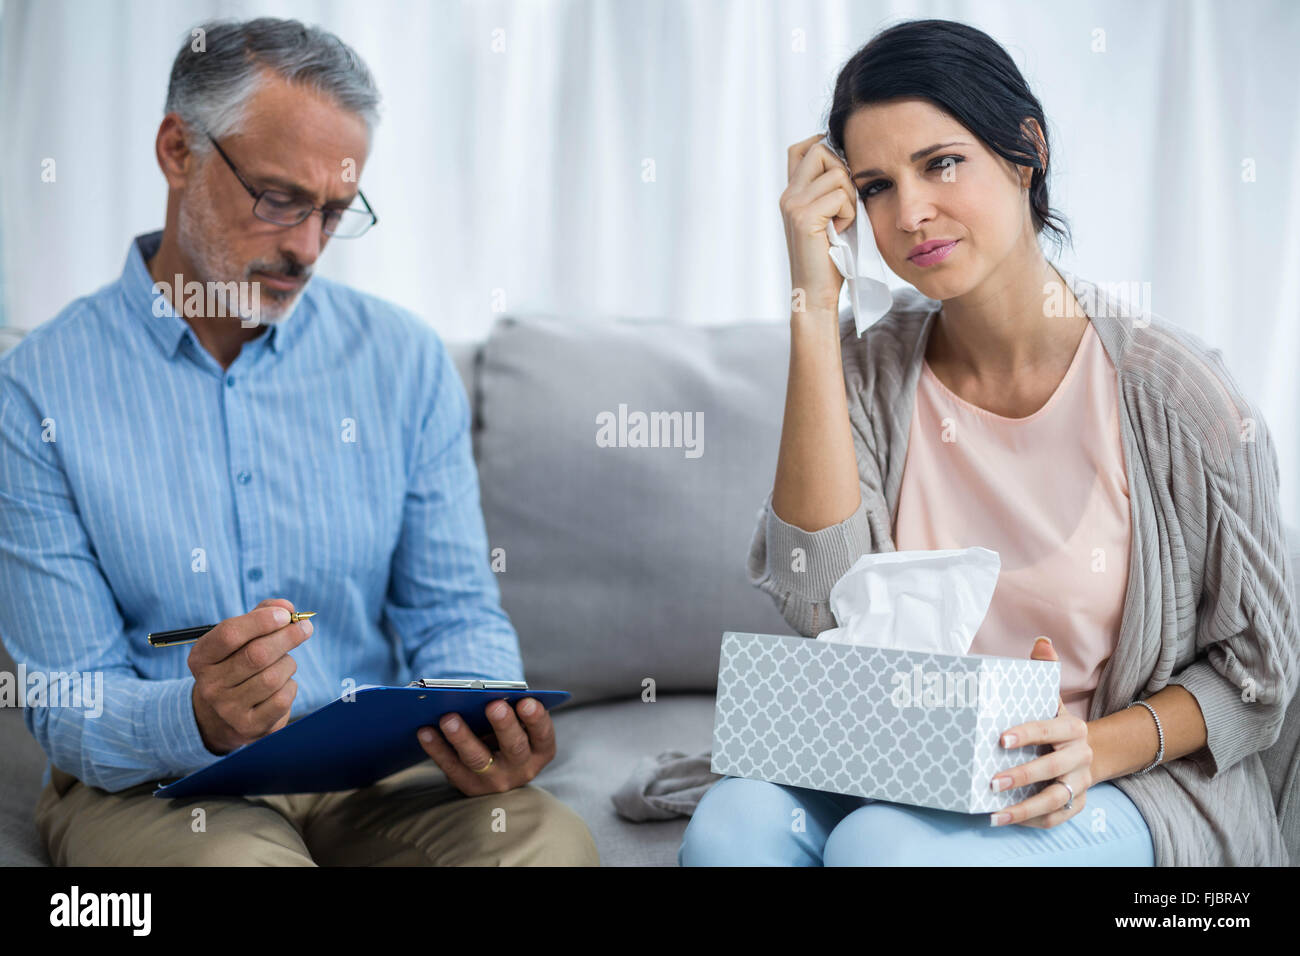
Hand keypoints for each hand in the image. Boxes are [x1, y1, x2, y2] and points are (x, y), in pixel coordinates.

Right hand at [189, 598, 311, 754]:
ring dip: (288, 664)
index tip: (286, 615)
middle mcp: (209, 685)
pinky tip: (282, 685)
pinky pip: (283, 698)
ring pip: (273, 676)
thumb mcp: (240, 638)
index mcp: (201, 658)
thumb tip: (287, 608)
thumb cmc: (238, 664)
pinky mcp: (250, 727)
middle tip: (305, 628)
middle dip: (287, 637)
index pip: (229, 634)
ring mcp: (228, 709)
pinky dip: (290, 686)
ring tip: (284, 664)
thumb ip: (261, 614)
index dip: (262, 621)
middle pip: (256, 655)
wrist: (223, 715)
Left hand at [416, 697, 556, 794]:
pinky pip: (451, 767)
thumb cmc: (508, 734)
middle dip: (503, 725)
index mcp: (540, 749)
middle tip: (493, 705)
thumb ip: (512, 711)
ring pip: (478, 760)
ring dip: (462, 737)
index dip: (536, 718)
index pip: (543, 734)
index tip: (526, 701)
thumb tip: (487, 693)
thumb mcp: (520, 726)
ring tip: (448, 718)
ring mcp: (495, 781)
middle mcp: (522, 768)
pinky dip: (436, 748)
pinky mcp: (469, 787)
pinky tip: (424, 731)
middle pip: (514, 748)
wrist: (497, 771)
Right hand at [781, 132, 859, 315]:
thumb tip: (850, 163)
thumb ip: (830, 191)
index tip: (840, 168)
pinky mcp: (804, 217)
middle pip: (821, 150)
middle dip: (843, 172)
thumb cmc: (829, 258)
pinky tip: (839, 232)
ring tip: (841, 222)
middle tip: (844, 204)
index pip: (802, 148)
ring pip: (837, 174)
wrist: (815, 291)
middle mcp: (788, 195)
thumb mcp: (829, 217)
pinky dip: (848, 214)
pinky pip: (840, 197)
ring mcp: (793, 204)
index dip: (822, 145)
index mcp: (792, 193)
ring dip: (849, 199)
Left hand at [988, 637, 1092, 828]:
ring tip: (996, 814)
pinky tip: (1008, 818)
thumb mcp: (1051, 697)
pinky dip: (1034, 821)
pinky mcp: (1078, 803)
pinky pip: (1057, 817)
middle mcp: (1081, 757)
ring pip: (1056, 799)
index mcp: (1072, 728)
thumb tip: (1041, 642)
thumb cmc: (1055, 722)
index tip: (1000, 739)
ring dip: (1025, 808)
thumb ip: (1044, 670)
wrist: (1087, 750)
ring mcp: (1080, 782)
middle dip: (1022, 775)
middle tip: (992, 780)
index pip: (1048, 730)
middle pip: (1053, 769)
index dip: (1026, 735)